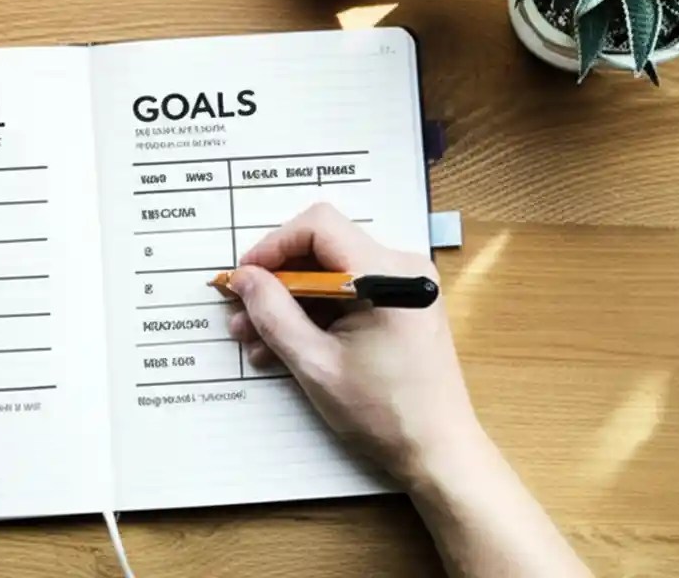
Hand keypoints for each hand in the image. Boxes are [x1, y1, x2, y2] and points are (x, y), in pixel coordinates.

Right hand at [227, 202, 484, 486]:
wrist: (438, 451)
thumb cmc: (383, 412)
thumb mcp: (315, 363)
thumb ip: (273, 313)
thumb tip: (243, 277)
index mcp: (387, 273)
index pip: (319, 226)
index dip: (273, 245)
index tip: (244, 277)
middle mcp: (401, 268)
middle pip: (322, 250)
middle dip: (276, 283)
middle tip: (241, 315)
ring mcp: (404, 286)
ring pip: (330, 276)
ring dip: (289, 303)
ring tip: (254, 339)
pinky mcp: (401, 306)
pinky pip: (348, 295)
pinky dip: (314, 315)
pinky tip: (284, 346)